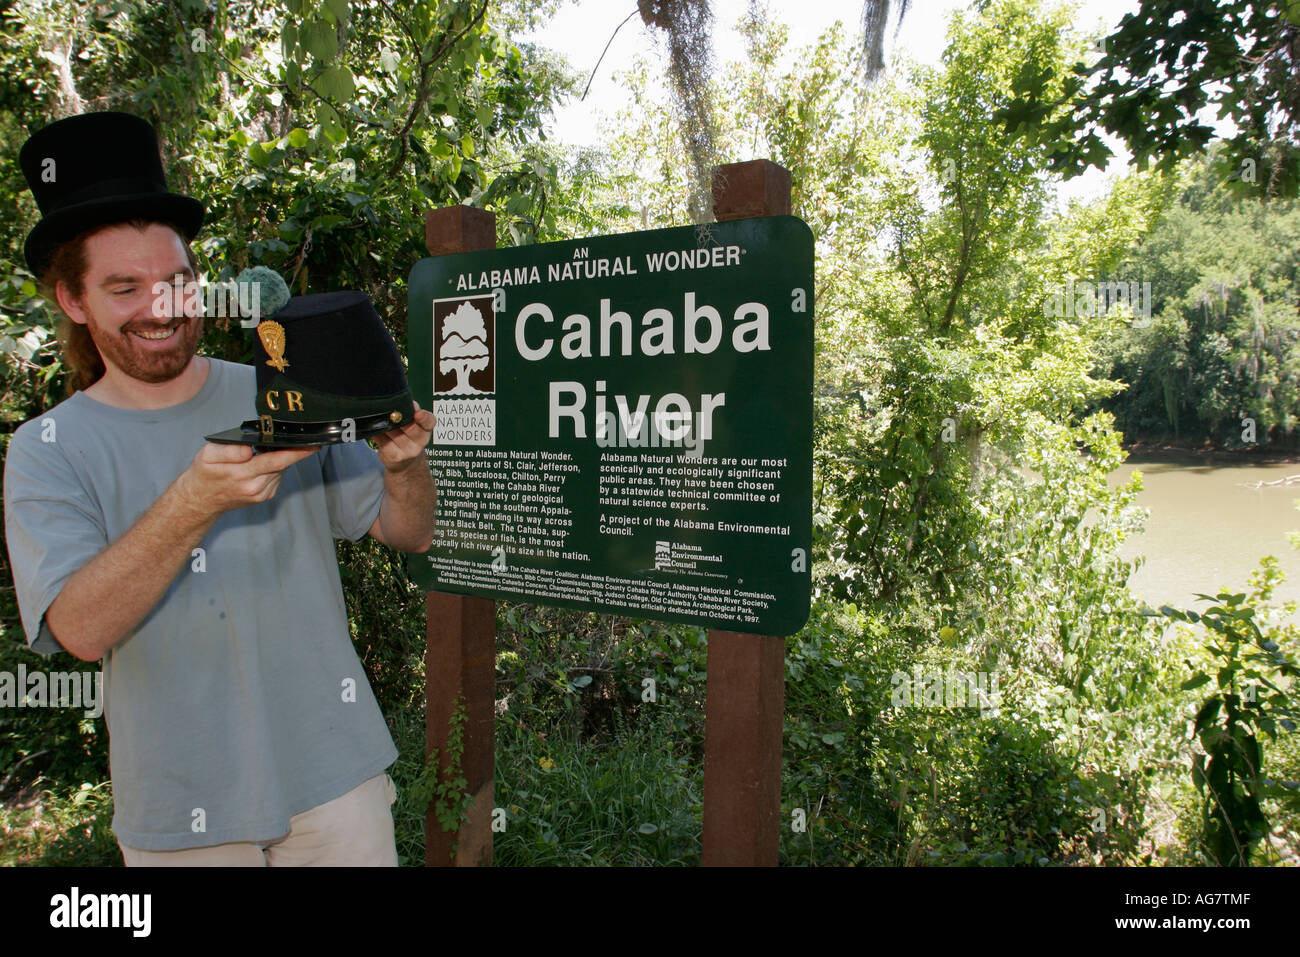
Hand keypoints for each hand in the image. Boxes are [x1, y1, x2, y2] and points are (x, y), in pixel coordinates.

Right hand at [176, 441, 319, 518]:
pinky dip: (273, 468)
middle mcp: (254, 487)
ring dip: (277, 459)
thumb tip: (248, 448)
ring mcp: (261, 494)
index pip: (275, 461)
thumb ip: (229, 450)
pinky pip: (276, 477)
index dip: (296, 452)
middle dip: (288, 451)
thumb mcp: (208, 455)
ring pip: (280, 470)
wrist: (200, 499)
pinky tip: (260, 465)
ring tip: (260, 454)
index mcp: (241, 474)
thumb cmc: (204, 474)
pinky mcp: (264, 496)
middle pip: (281, 464)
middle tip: (289, 440)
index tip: (313, 445)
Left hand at [371, 401, 434, 471]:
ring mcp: (408, 451)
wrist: (406, 462)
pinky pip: (381, 440)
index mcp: (426, 428)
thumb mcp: (412, 422)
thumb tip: (394, 402)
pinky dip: (376, 433)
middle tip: (389, 413)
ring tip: (380, 420)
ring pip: (392, 432)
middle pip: (408, 427)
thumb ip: (407, 410)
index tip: (417, 413)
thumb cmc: (407, 435)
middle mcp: (421, 441)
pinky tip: (376, 431)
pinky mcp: (394, 456)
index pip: (429, 421)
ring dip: (384, 424)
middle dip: (396, 418)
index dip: (423, 417)